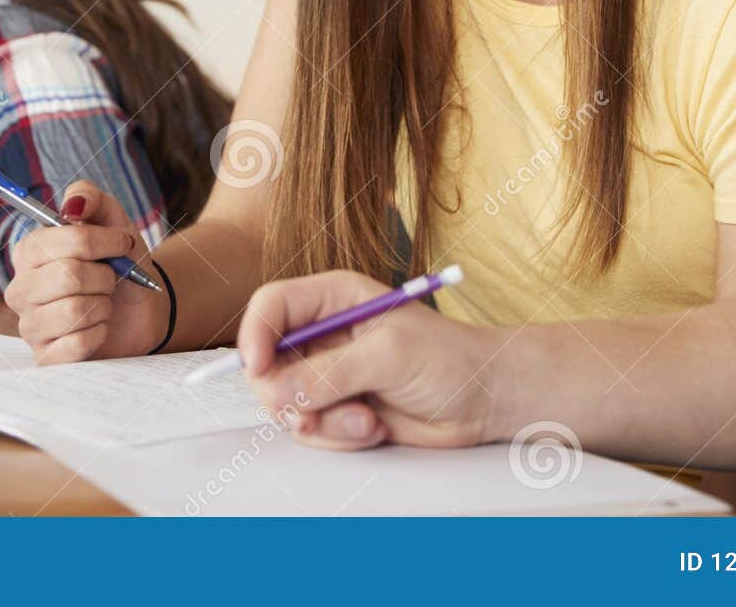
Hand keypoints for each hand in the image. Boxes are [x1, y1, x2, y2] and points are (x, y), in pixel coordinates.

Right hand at [3, 180, 168, 363]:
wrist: (141, 306)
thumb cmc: (118, 262)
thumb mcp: (112, 220)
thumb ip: (89, 197)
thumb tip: (72, 206)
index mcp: (29, 251)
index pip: (70, 240)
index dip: (106, 241)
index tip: (121, 243)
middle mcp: (20, 289)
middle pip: (71, 275)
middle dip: (106, 276)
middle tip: (109, 279)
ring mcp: (29, 326)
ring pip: (74, 310)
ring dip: (103, 305)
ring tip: (101, 303)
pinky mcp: (45, 357)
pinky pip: (77, 343)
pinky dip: (99, 333)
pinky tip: (97, 328)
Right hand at [237, 270, 505, 450]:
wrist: (481, 401)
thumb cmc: (448, 360)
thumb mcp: (389, 356)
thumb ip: (331, 372)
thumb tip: (279, 391)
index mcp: (334, 298)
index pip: (270, 306)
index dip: (255, 335)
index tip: (258, 369)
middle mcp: (323, 334)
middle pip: (266, 362)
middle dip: (289, 394)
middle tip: (312, 414)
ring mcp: (326, 374)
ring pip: (286, 404)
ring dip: (324, 422)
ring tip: (369, 420)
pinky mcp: (335, 409)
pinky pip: (309, 429)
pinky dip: (338, 436)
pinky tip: (375, 427)